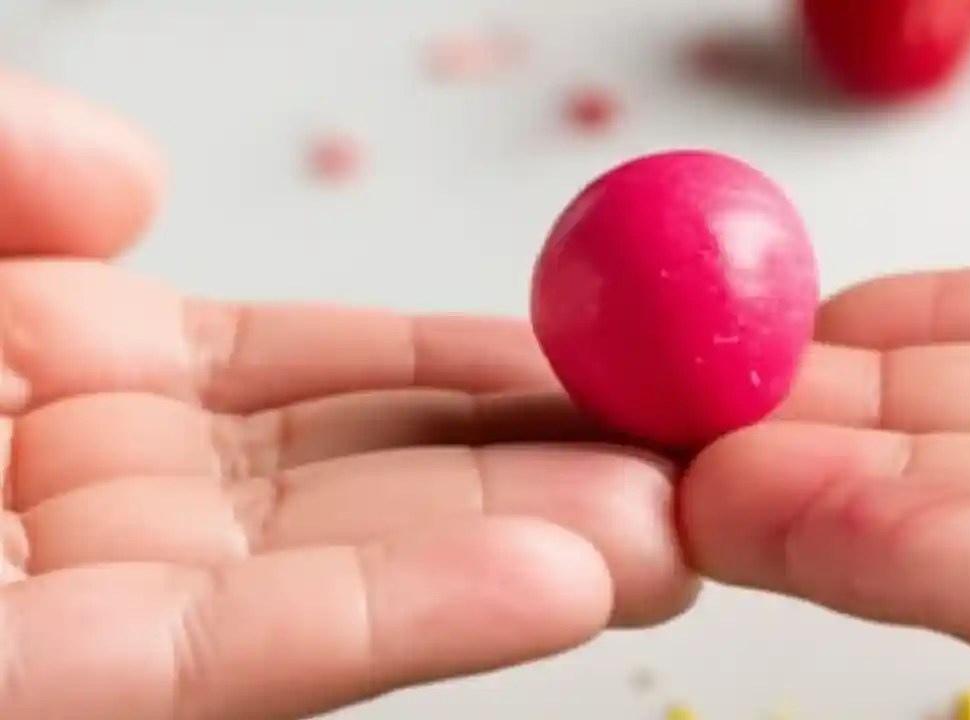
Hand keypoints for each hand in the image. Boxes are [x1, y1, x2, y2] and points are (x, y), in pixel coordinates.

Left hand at [0, 70, 694, 719]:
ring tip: (670, 538)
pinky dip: (412, 618)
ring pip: (346, 571)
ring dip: (521, 552)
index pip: (309, 368)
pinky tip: (558, 585)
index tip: (606, 353)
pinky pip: (254, 654)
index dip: (468, 361)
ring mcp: (93, 607)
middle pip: (363, 476)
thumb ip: (12, 166)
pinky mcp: (68, 703)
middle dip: (537, 471)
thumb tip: (144, 174)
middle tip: (685, 464)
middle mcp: (104, 496)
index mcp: (60, 379)